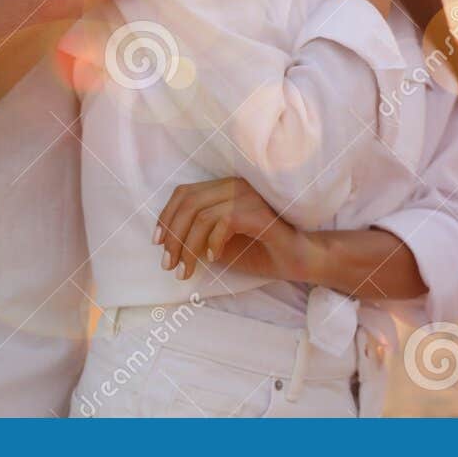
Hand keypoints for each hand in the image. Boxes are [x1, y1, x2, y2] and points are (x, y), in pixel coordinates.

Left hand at [155, 177, 309, 281]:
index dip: (166, 217)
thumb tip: (168, 243)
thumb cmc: (261, 251)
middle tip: (168, 265)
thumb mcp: (220, 244)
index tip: (158, 244)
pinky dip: (212, 242)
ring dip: (187, 246)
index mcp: (225, 189)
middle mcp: (235, 186)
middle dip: (172, 236)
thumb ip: (198, 237)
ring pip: (202, 215)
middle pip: (189, 202)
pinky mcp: (259, 212)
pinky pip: (224, 221)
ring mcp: (249, 196)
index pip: (184, 193)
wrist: (299, 260)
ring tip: (185, 270)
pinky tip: (213, 259)